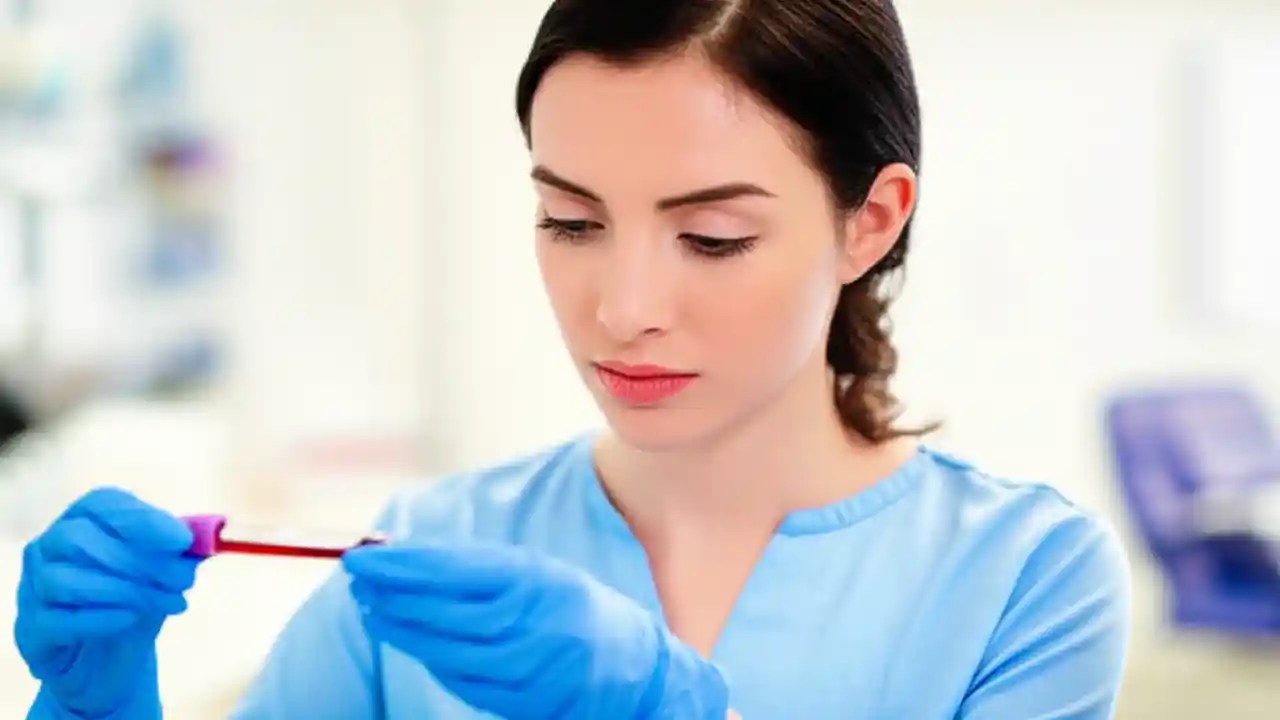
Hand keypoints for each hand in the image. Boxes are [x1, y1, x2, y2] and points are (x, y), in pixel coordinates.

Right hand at [14, 487, 201, 718]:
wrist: (110, 661)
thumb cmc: (136, 601)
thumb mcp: (166, 571)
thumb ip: (183, 552)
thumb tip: (208, 537)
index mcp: (83, 520)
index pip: (103, 504)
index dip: (143, 520)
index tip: (182, 540)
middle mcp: (48, 547)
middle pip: (81, 540)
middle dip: (140, 560)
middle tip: (184, 581)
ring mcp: (32, 588)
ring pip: (65, 579)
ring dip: (126, 591)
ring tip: (170, 603)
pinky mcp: (31, 630)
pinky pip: (57, 619)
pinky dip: (100, 618)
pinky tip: (132, 620)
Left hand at [341, 543, 728, 719]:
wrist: (634, 669)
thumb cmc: (574, 608)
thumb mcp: (537, 572)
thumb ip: (480, 567)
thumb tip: (407, 555)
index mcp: (537, 580)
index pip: (454, 569)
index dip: (402, 564)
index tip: (362, 554)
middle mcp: (533, 622)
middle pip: (443, 609)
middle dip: (391, 592)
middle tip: (356, 577)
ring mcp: (527, 666)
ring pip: (445, 648)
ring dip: (401, 628)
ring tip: (372, 608)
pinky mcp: (522, 701)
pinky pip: (462, 679)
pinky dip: (431, 658)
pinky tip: (408, 640)